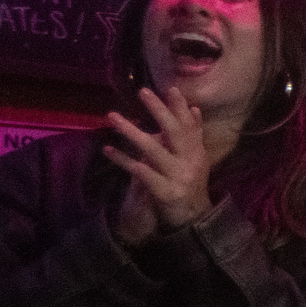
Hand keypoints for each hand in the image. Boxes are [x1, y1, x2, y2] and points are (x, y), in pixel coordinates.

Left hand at [103, 86, 212, 234]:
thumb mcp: (194, 159)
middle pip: (175, 132)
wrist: (192, 219)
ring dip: (132, 132)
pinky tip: (108, 149)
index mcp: (197, 152)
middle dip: (159, 111)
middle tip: (143, 91)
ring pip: (154, 150)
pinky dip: (124, 160)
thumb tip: (194, 108)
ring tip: (113, 116)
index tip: (170, 87)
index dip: (180, 107)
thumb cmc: (187, 184)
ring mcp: (178, 176)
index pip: (189, 125)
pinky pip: (141, 173)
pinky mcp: (165, 191)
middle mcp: (191, 162)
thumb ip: (193, 134)